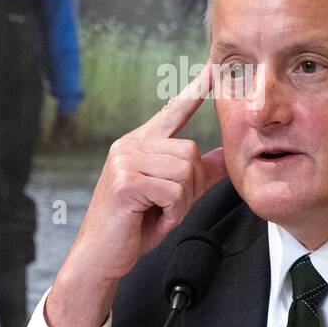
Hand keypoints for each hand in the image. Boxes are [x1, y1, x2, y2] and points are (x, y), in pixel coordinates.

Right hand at [45, 60, 226, 326]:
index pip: (172, 111)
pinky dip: (171, 210)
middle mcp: (130, 145)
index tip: (212, 69)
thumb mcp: (172, 196)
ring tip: (157, 212)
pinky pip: (173, 190)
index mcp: (140, 144)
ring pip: (184, 172)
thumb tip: (226, 155)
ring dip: (180, 202)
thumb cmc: (133, 227)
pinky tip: (151, 216)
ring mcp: (125, 160)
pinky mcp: (125, 180)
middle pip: (189, 153)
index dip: (194, 91)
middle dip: (190, 187)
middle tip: (168, 207)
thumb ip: (196, 173)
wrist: (101, 257)